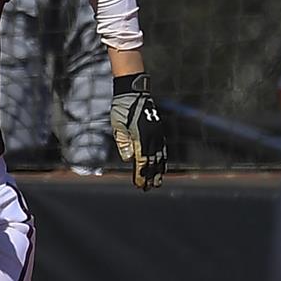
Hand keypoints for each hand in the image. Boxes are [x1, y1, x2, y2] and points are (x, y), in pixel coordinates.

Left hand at [110, 74, 166, 189]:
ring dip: (158, 171)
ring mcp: (156, 133)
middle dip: (150, 177)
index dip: (141, 174)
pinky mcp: (157, 130)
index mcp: (141, 136)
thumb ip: (123, 142)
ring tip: (157, 182)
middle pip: (153, 161)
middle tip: (148, 189)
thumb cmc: (122, 108)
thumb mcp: (118, 125)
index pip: (142, 161)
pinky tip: (161, 166)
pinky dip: (162, 159)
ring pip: (160, 156)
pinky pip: (162, 148)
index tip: (139, 185)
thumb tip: (129, 159)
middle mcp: (152, 136)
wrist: (133, 91)